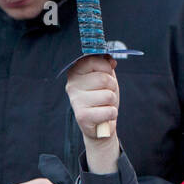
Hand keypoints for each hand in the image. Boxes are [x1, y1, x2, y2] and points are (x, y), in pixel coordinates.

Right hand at [66, 55, 120, 173]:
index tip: (107, 74)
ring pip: (108, 95)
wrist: (100, 124)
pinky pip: (109, 110)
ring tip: (104, 105)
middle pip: (104, 79)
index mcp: (75, 73)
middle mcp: (72, 86)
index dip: (106, 67)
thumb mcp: (105, 78)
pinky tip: (103, 115)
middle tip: (106, 94)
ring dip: (112, 102)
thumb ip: (106, 66)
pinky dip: (112, 113)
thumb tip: (110, 60)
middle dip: (112, 87)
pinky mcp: (82, 116)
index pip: (93, 60)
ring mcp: (76, 101)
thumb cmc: (102, 98)